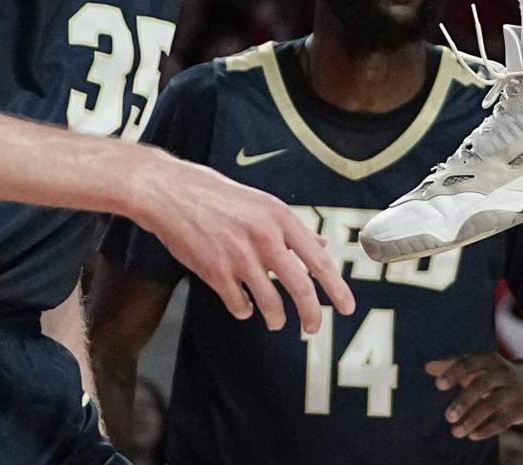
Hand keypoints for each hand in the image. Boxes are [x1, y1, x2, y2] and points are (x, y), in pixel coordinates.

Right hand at [135, 154, 355, 329]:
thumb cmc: (221, 198)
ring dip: (276, 318)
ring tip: (276, 321)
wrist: (175, 194)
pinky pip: (239, 304)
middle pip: (300, 287)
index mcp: (282, 219)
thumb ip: (292, 230)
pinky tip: (245, 308)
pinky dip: (245, 310)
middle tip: (314, 328)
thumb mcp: (264, 205)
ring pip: (270, 302)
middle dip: (311, 314)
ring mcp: (240, 257)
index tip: (347, 306)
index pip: (318, 260)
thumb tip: (321, 248)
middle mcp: (266, 238)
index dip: (336, 287)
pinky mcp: (216, 272)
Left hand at [429, 353, 522, 439]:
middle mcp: (503, 372)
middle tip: (447, 416)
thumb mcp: (478, 367)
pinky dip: (488, 429)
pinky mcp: (520, 409)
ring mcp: (513, 390)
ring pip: (492, 404)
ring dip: (472, 419)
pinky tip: (472, 435)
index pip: (469, 363)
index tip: (438, 385)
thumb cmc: (494, 375)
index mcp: (489, 360)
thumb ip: (453, 367)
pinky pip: (503, 420)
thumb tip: (427, 367)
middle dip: (464, 400)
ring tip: (455, 432)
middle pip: (481, 384)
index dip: (454, 373)